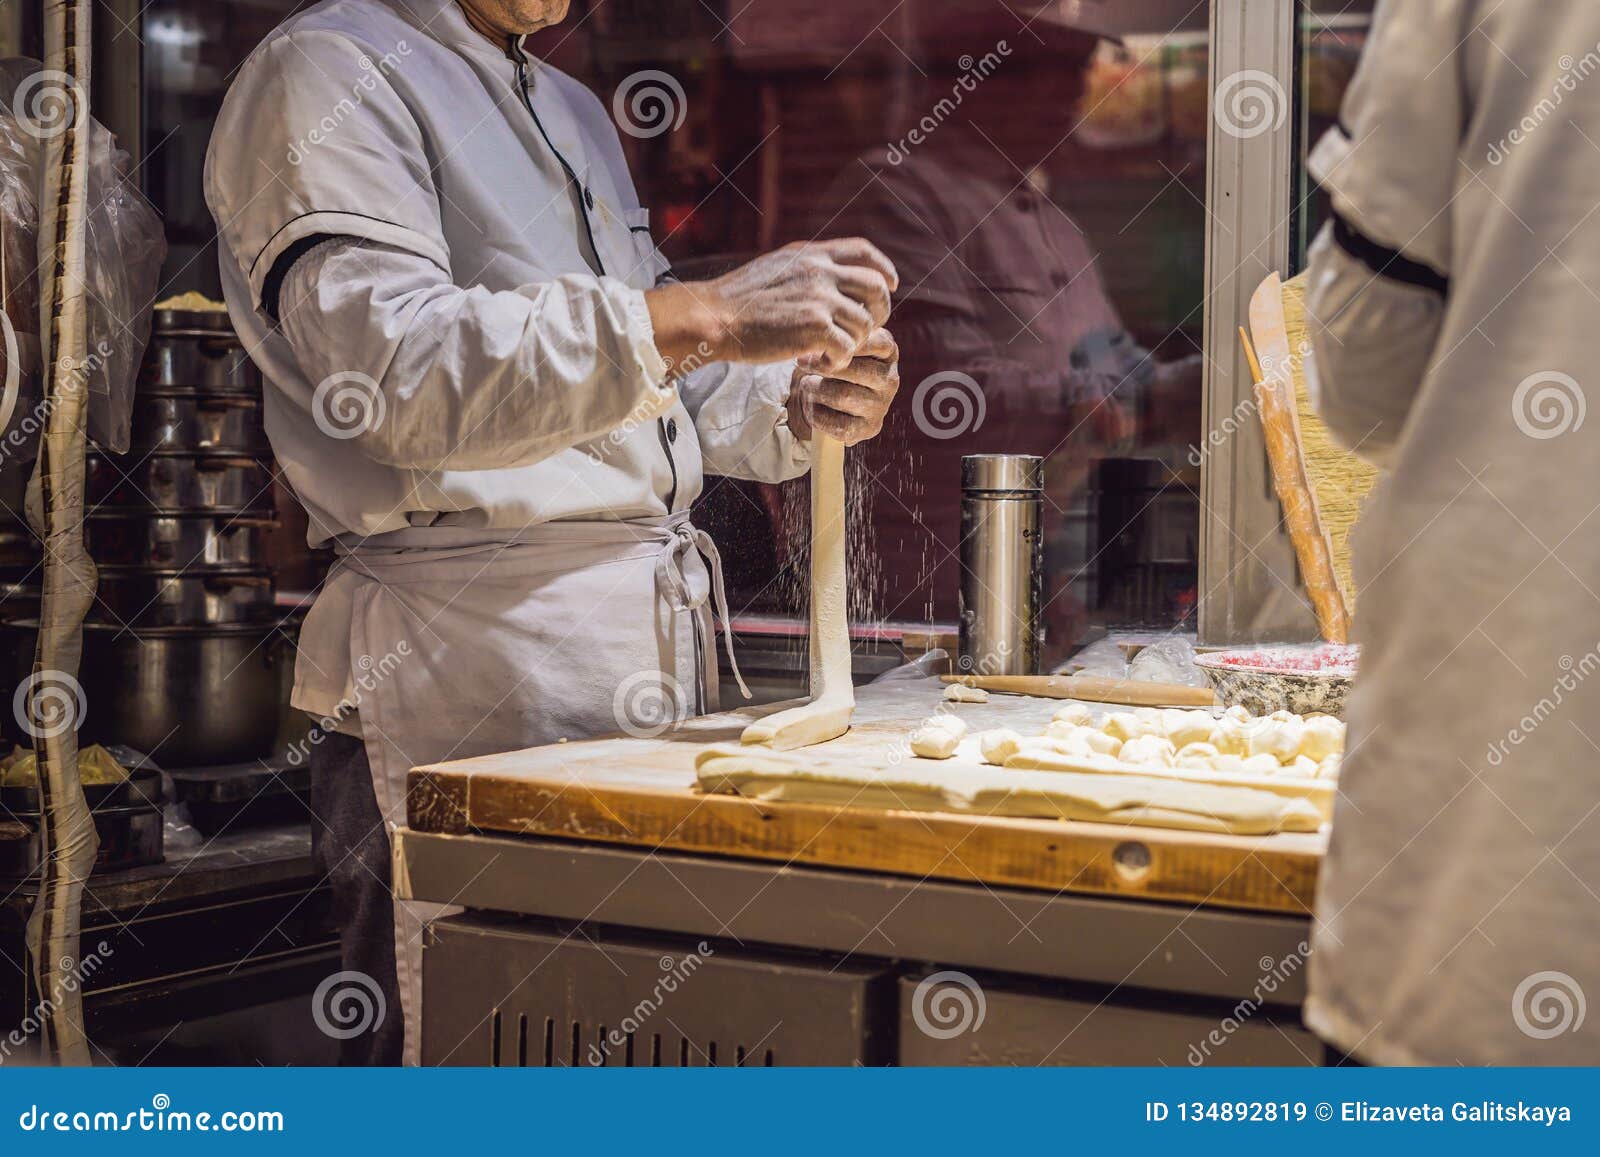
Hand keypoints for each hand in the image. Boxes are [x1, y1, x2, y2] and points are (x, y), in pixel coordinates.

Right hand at [647, 239, 897, 373]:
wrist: (713, 316)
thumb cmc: (739, 299)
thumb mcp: (776, 267)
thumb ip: (806, 268)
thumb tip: (828, 274)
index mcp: (812, 255)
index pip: (863, 251)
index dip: (884, 268)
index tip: (891, 284)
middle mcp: (821, 272)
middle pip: (876, 287)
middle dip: (879, 312)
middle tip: (865, 330)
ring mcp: (820, 299)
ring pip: (864, 324)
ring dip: (853, 343)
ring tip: (831, 352)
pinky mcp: (815, 328)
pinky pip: (847, 348)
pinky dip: (838, 361)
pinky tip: (819, 362)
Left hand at [786, 327, 899, 444]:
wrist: (828, 401)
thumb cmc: (833, 361)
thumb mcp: (839, 339)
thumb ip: (838, 327)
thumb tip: (819, 321)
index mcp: (888, 351)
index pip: (872, 340)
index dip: (842, 342)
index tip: (817, 342)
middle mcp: (890, 379)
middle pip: (852, 370)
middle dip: (822, 367)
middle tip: (802, 363)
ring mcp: (881, 406)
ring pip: (842, 396)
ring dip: (816, 390)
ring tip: (806, 384)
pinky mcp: (870, 428)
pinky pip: (838, 423)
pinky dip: (817, 414)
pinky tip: (811, 405)